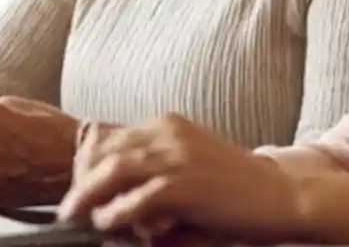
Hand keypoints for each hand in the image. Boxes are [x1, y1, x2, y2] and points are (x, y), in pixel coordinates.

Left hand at [58, 114, 301, 242]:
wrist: (281, 197)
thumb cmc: (236, 189)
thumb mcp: (192, 165)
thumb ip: (154, 172)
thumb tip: (113, 198)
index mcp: (169, 124)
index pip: (110, 135)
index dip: (87, 162)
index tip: (76, 185)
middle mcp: (169, 133)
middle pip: (105, 150)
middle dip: (81, 179)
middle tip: (68, 207)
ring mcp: (177, 156)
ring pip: (114, 170)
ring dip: (88, 195)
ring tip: (74, 216)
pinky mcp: (185, 184)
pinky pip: (136, 198)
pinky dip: (115, 213)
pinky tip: (106, 224)